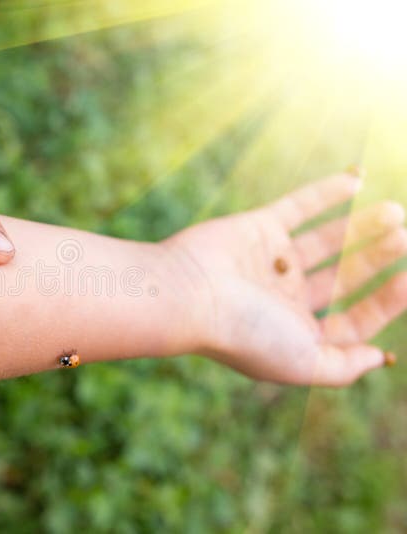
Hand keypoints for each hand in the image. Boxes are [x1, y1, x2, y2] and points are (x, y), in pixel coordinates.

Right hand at [167, 172, 405, 385]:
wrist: (188, 295)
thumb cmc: (244, 334)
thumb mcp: (304, 364)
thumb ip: (343, 367)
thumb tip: (379, 356)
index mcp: (295, 332)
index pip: (353, 318)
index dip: (388, 301)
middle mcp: (284, 298)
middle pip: (343, 277)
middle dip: (377, 259)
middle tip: (406, 238)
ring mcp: (270, 261)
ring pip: (326, 241)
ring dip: (361, 227)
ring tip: (396, 212)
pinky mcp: (256, 228)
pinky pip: (298, 207)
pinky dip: (326, 193)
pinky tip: (358, 180)